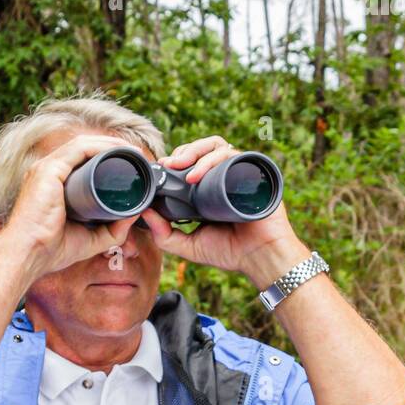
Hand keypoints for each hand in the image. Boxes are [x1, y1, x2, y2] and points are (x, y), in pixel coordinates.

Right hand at [0, 132, 141, 280]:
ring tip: (132, 151)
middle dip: (112, 148)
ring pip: (83, 145)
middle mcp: (48, 171)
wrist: (29, 254)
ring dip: (110, 144)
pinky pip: (79, 149)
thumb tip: (135, 215)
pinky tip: (117, 149)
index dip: (106, 159)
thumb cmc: (51, 250)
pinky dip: (100, 146)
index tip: (130, 166)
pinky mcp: (49, 169)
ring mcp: (46, 168)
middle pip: (84, 150)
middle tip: (136, 156)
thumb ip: (113, 230)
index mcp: (53, 185)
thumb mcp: (91, 240)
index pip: (82, 162)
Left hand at [140, 135, 309, 287]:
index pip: (192, 160)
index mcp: (210, 187)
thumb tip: (144, 213)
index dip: (176, 160)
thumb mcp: (189, 246)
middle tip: (168, 165)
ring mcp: (239, 172)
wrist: (260, 258)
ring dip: (196, 152)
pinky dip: (213, 160)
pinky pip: (232, 154)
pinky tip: (197, 176)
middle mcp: (225, 176)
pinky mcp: (253, 171)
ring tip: (182, 168)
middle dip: (184, 152)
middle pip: (203, 148)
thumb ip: (164, 235)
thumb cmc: (231, 252)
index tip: (160, 168)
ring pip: (217, 146)